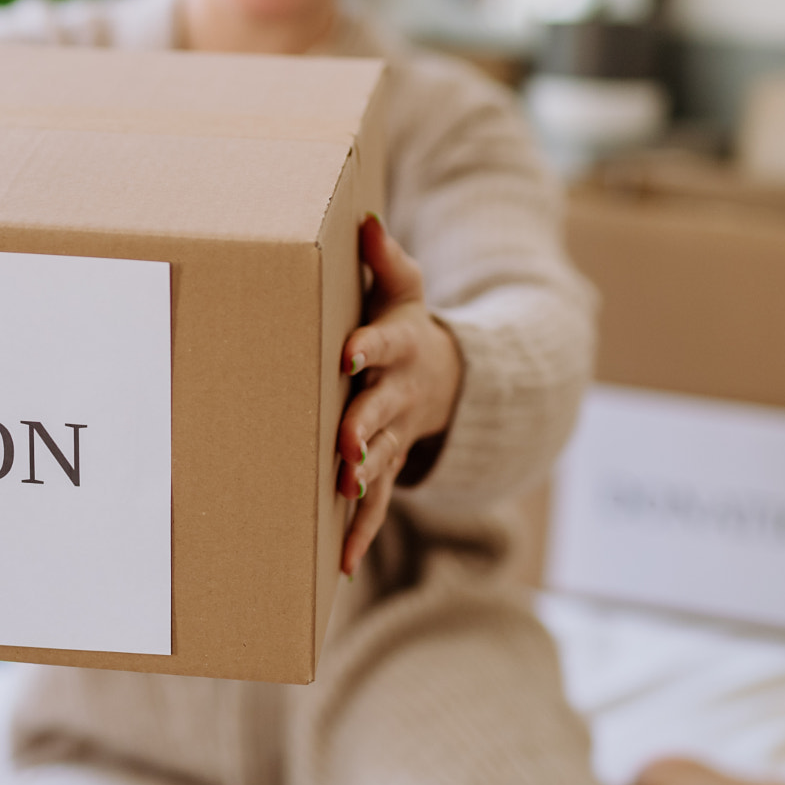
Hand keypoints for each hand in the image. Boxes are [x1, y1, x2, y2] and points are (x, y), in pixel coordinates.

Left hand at [337, 212, 461, 574]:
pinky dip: (361, 531)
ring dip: (362, 478)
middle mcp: (397, 395)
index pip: (383, 342)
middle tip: (343, 441)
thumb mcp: (404, 286)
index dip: (367, 346)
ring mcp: (395, 434)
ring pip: (378, 459)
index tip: (347, 351)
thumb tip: (363, 222)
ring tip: (342, 495)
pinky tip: (341, 562)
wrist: (444, 378)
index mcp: (397, 347)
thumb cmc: (406, 324)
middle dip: (362, 426)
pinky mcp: (387, 465)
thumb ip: (384, 258)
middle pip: (379, 410)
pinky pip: (375, 502)